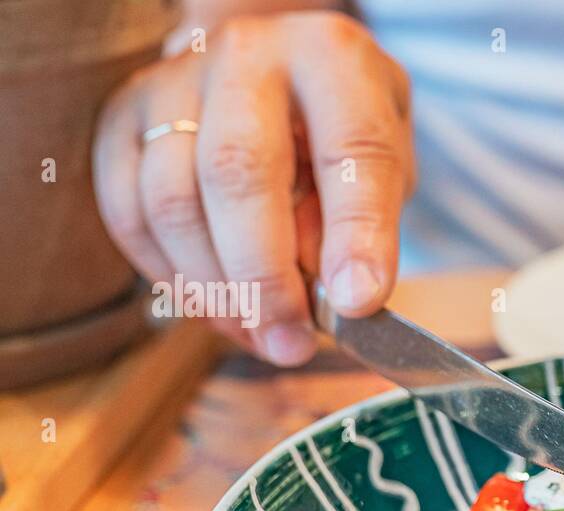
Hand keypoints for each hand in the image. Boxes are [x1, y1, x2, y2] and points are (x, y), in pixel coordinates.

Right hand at [93, 12, 414, 364]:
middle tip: (293, 343)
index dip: (356, 234)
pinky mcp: (122, 121)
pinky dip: (173, 278)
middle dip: (265, 278)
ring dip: (217, 291)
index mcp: (332, 60)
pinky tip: (219, 309)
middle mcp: (246, 58)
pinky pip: (128, 214)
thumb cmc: (338, 126)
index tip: (357, 303)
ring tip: (262, 336)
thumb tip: (341, 296)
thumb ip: (368, 221)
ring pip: (172, 201)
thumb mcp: (386, 160)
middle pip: (237, 172)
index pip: (351, 149)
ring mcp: (172, 84)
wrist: (272, 67)